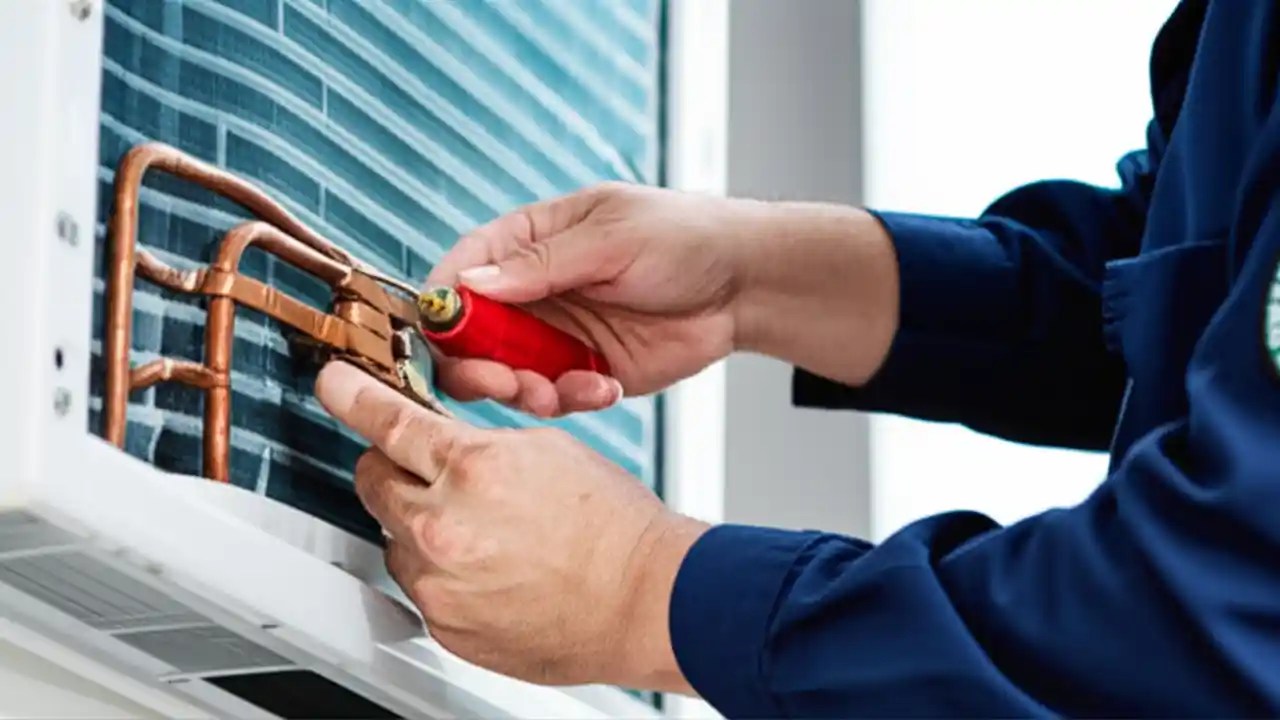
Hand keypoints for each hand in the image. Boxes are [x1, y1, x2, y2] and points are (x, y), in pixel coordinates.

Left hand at [315, 361, 708, 690]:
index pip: (387, 422)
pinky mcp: (447, 627)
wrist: (647, 599)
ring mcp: (441, 584)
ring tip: (484, 533)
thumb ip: (478, 443)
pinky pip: (421, 587)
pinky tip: (493, 570)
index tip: (334, 386)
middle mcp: (444, 528)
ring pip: (395, 539)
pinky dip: (445, 574)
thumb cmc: (614, 527)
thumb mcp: (547, 450)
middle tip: (427, 469)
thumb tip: (438, 441)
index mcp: (472, 468)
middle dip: (393, 467)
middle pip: (373, 481)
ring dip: (421, 527)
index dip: (353, 397)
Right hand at [428, 183, 767, 416]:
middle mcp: (533, 292)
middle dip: (478, 365)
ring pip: (506, 376)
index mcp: (528, 242)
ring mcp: (556, 336)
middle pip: (470, 336)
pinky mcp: (583, 372)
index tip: (442, 334)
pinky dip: (570, 401)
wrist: (745, 285)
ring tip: (557, 393)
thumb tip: (471, 280)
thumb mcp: (612, 237)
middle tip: (504, 382)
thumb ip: (542, 263)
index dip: (443, 305)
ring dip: (522, 392)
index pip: (460, 271)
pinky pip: (554, 398)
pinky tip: (604, 386)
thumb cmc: (684, 236)